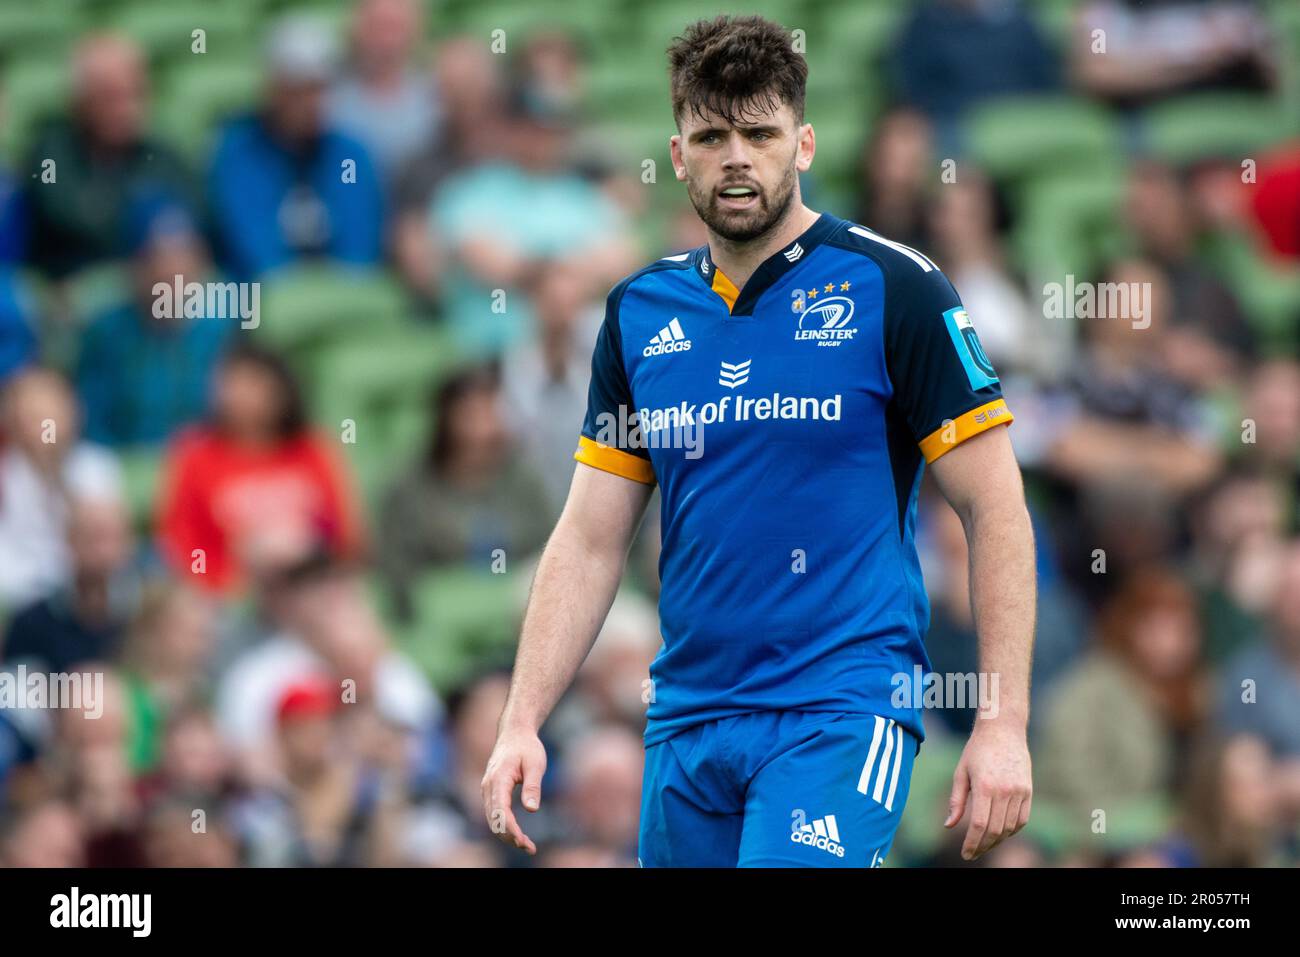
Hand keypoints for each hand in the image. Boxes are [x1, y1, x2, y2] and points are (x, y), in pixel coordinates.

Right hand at [481, 726, 546, 854]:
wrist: (515, 733)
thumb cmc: (527, 747)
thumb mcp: (535, 764)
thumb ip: (533, 785)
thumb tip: (532, 809)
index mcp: (498, 778)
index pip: (500, 811)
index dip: (511, 829)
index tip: (523, 841)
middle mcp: (488, 786)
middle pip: (493, 819)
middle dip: (509, 836)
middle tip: (530, 848)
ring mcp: (487, 789)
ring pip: (492, 818)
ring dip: (506, 834)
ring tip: (527, 845)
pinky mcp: (491, 792)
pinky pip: (493, 813)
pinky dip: (504, 826)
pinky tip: (517, 834)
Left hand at [945, 719, 1031, 860]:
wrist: (1003, 729)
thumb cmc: (977, 750)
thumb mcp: (960, 772)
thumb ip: (956, 801)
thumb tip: (948, 826)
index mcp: (985, 786)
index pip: (980, 825)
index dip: (972, 843)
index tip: (965, 854)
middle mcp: (1005, 790)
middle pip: (995, 830)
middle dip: (983, 846)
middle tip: (972, 854)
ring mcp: (1019, 791)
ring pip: (1010, 827)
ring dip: (997, 841)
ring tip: (984, 845)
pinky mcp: (1028, 790)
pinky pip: (1022, 819)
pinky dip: (1011, 830)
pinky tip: (1000, 833)